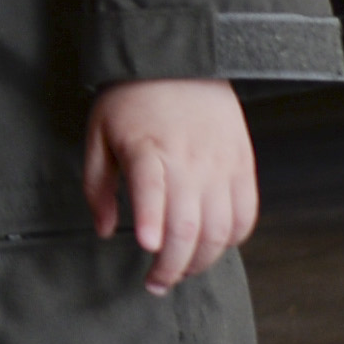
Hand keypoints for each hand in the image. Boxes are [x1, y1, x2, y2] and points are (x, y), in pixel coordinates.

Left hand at [81, 77, 256, 293]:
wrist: (181, 60)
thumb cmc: (132, 100)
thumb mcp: (98, 135)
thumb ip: (97, 186)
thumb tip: (105, 231)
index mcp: (148, 150)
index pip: (153, 190)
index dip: (151, 223)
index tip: (146, 248)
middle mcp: (189, 160)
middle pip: (189, 226)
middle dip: (172, 265)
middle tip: (155, 283)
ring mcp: (221, 164)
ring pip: (220, 230)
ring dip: (201, 261)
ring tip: (181, 272)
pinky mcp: (242, 166)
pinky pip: (246, 215)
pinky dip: (232, 240)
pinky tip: (212, 247)